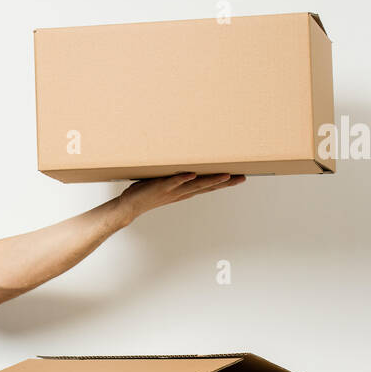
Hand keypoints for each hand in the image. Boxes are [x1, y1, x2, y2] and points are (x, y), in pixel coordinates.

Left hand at [113, 171, 245, 227]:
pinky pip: (173, 182)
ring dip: (209, 180)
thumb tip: (182, 163)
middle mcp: (181, 192)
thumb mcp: (163, 183)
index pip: (207, 186)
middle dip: (225, 182)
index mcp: (183, 191)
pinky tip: (191, 174)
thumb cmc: (145, 194)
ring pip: (194, 185)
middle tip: (242, 177)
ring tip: (225, 175)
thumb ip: (174, 176)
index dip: (224, 182)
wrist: (129, 207)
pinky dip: (182, 178)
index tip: (239, 177)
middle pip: (207, 187)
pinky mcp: (160, 187)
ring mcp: (171, 190)